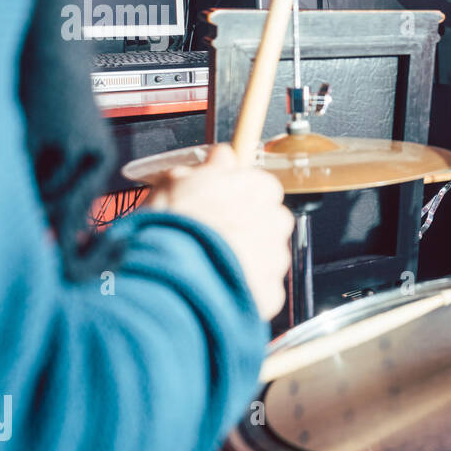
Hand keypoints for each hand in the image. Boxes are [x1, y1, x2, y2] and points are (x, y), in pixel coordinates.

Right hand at [147, 144, 293, 319]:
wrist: (175, 278)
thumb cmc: (175, 226)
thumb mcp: (177, 181)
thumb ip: (208, 167)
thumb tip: (221, 157)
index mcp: (258, 189)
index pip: (261, 185)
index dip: (239, 194)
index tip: (220, 201)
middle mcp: (275, 222)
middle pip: (268, 221)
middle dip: (246, 226)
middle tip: (213, 233)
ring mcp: (275, 260)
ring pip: (265, 255)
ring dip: (244, 257)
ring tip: (209, 264)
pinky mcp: (270, 293)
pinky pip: (259, 287)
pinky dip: (242, 287)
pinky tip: (216, 286)